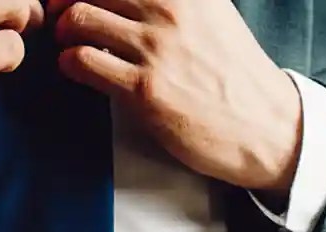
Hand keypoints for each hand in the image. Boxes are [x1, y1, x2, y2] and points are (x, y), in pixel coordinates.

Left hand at [50, 0, 302, 192]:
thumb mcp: (211, 14)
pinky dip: (69, 62)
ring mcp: (156, 48)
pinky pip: (82, 61)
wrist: (263, 126)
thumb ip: (173, 0)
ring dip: (64, 31)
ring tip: (69, 44)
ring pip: (79, 19)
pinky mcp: (143, 89)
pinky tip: (76, 68)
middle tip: (61, 16)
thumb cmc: (234, 74)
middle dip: (65, 0)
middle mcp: (172, 8)